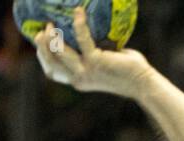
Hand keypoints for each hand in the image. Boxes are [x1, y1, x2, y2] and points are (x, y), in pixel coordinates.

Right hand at [32, 8, 151, 97]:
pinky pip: (82, 38)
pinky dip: (79, 24)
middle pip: (50, 61)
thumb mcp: (103, 63)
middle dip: (42, 44)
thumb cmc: (127, 72)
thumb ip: (91, 54)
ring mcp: (86, 71)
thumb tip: (82, 33)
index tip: (39, 40)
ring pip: (58, 51)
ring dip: (53, 35)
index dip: (42, 57)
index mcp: (79, 81)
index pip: (52, 72)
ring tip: (53, 21)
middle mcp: (79, 78)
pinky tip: (78, 12)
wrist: (144, 84)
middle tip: (44, 27)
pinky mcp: (96, 61)